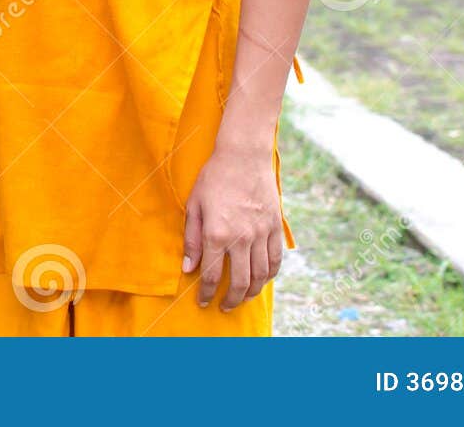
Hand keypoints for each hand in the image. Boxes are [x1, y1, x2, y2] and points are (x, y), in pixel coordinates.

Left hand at [181, 143, 284, 309]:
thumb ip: (192, 239)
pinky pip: (275, 260)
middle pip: (239, 282)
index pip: (210, 275)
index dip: (206, 293)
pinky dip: (269, 275)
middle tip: (225, 307)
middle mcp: (241, 238)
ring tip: (242, 297)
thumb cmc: (214, 178)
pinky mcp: (274, 227)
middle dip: (230, 300)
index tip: (203, 302)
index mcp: (216, 233)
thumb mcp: (194, 205)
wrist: (243, 156)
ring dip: (250, 292)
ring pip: (260, 276)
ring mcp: (261, 233)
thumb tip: (188, 268)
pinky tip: (260, 279)